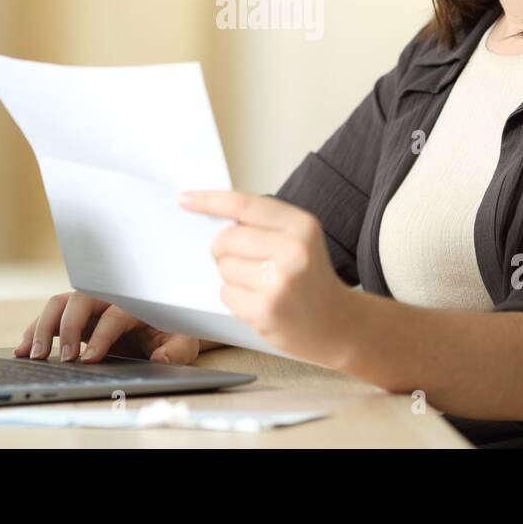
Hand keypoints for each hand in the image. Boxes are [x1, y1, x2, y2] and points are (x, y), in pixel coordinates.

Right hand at [13, 291, 200, 364]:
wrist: (164, 324)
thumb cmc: (173, 332)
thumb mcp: (183, 341)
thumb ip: (176, 350)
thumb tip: (161, 358)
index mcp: (134, 302)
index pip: (113, 314)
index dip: (101, 336)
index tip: (90, 359)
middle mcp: (108, 297)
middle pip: (80, 300)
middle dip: (68, 328)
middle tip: (62, 359)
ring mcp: (89, 305)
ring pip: (60, 304)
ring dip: (43, 326)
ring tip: (33, 355)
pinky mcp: (76, 315)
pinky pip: (51, 316)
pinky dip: (34, 330)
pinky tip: (23, 349)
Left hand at [178, 189, 354, 365]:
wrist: (337, 324)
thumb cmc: (310, 278)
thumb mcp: (299, 239)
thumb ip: (263, 224)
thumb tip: (213, 215)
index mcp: (302, 225)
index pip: (244, 204)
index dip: (209, 200)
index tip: (184, 199)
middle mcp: (294, 250)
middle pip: (226, 239)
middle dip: (223, 249)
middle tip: (245, 261)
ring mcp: (280, 282)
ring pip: (224, 266)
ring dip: (233, 276)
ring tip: (261, 284)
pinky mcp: (266, 310)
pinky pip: (226, 292)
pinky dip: (236, 297)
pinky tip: (260, 301)